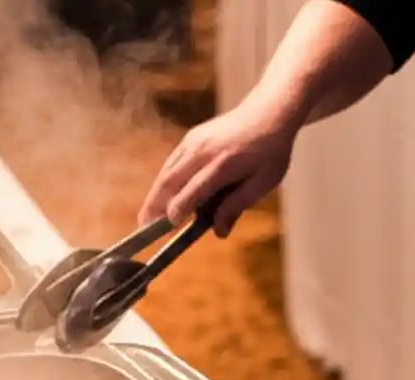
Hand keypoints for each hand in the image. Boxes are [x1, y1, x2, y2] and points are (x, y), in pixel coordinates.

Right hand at [138, 101, 298, 236]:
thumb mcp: (263, 182)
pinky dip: (164, 182)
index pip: (193, 191)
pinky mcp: (191, 138)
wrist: (269, 112)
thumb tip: (218, 232)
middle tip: (144, 228)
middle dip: (154, 206)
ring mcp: (194, 142)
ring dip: (155, 195)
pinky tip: (161, 197)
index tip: (171, 226)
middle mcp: (203, 151)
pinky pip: (172, 163)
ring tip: (147, 217)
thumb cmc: (271, 151)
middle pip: (170, 181)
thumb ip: (237, 206)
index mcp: (223, 165)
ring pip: (167, 172)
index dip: (178, 210)